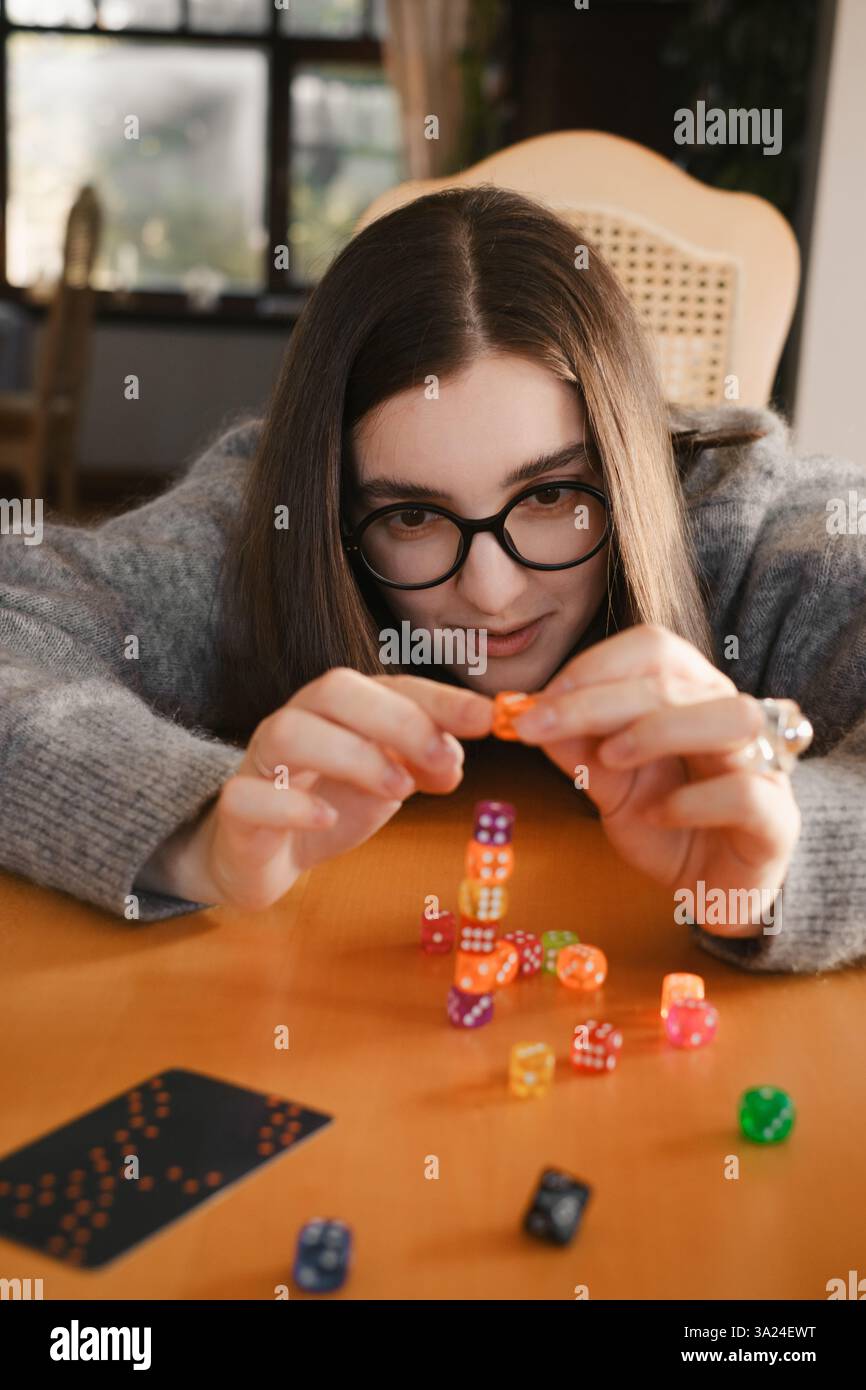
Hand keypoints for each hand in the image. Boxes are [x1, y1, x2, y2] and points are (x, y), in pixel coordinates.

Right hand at [147, 669, 492, 910]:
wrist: (260, 858)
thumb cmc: (327, 805)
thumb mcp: (388, 783)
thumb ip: (423, 763)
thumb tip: (456, 756)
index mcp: (339, 711)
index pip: (390, 685)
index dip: (439, 699)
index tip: (487, 718)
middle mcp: (297, 724)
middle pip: (334, 690)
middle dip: (396, 720)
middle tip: (439, 760)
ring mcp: (260, 765)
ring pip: (288, 732)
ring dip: (351, 755)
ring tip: (396, 791)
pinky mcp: (236, 811)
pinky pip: (250, 794)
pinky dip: (292, 804)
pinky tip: (328, 817)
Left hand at [511, 624, 801, 937]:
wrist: (714, 893)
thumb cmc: (667, 826)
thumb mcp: (610, 786)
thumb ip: (578, 750)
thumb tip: (531, 713)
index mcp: (694, 696)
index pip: (654, 648)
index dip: (593, 665)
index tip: (540, 700)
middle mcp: (732, 717)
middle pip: (674, 680)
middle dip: (595, 700)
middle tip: (536, 727)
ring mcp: (764, 766)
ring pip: (728, 718)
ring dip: (656, 731)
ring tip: (608, 761)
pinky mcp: (776, 820)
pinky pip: (745, 792)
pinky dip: (693, 801)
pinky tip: (657, 814)